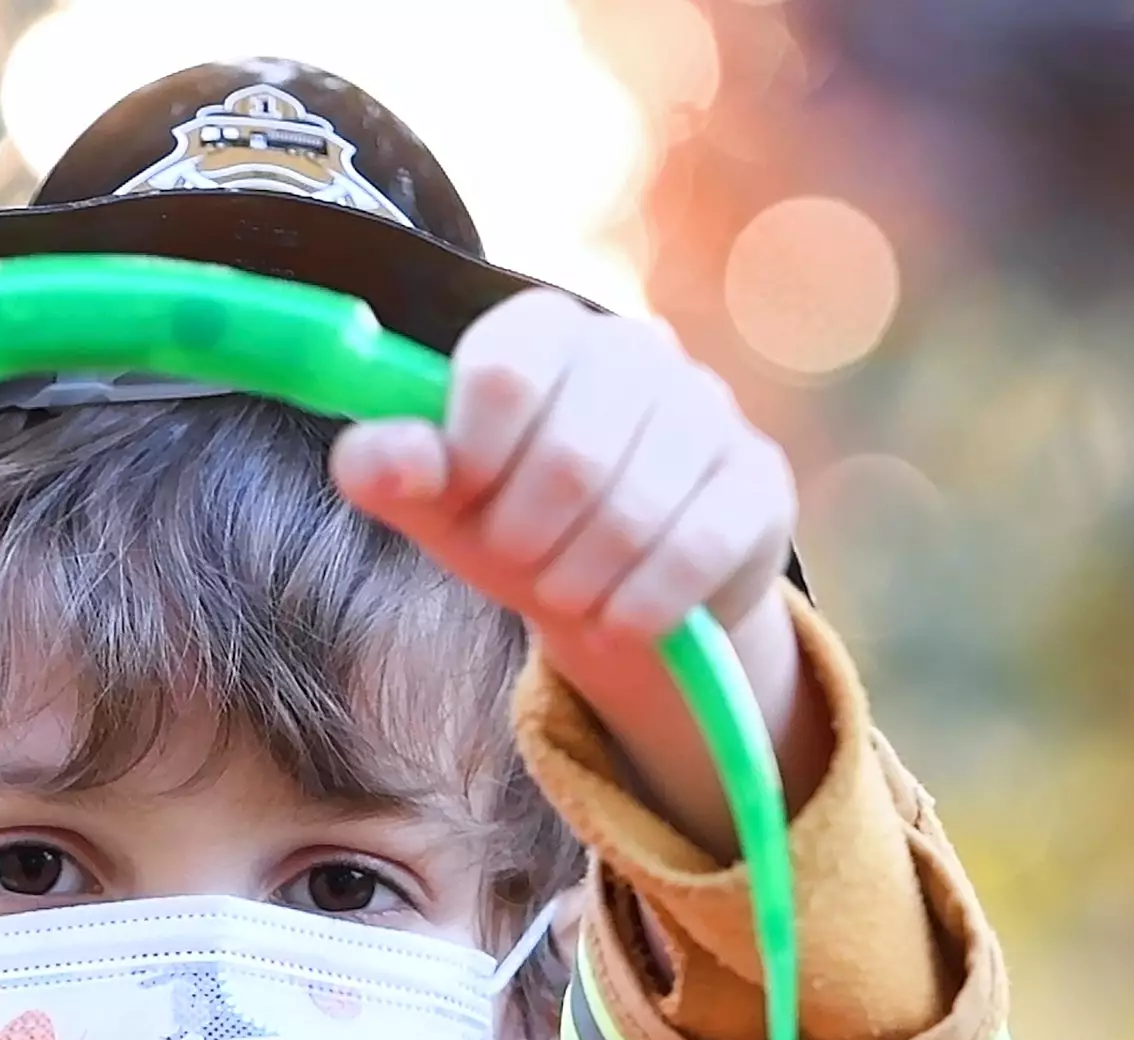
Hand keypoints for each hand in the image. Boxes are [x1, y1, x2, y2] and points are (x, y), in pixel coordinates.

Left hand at [331, 292, 822, 849]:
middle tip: (515, 560)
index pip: (505, 372)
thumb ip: (391, 473)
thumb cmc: (516, 524)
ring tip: (563, 592)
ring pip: (636, 511)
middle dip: (525, 538)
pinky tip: (619, 617)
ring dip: (579, 581)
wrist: (618, 587)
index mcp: (545, 328)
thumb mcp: (439, 505)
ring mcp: (708, 408)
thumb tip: (376, 457)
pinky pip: (698, 549)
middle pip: (572, 455)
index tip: (465, 502)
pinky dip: (641, 605)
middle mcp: (636, 346)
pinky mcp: (757, 478)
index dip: (474, 459)